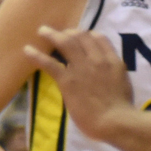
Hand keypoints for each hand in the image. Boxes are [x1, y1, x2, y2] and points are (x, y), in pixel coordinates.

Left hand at [23, 26, 133, 143]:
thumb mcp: (123, 84)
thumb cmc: (122, 109)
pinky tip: (27, 50)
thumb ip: (114, 74)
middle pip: (81, 36)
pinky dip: (36, 55)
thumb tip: (107, 75)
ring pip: (65, 42)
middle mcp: (96, 59)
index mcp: (112, 61)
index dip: (87, 34)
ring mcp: (81, 68)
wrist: (115, 120)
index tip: (80, 36)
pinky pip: (49, 64)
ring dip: (52, 35)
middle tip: (60, 33)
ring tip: (42, 30)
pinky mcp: (68, 80)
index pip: (99, 38)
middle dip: (69, 32)